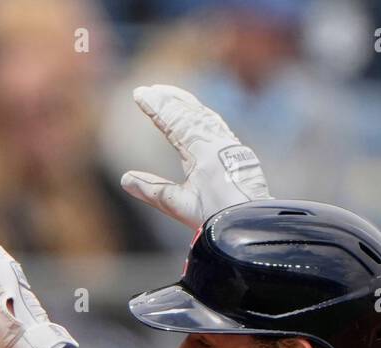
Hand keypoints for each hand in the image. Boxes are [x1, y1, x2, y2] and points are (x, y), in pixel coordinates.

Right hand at [120, 84, 270, 229]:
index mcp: (203, 152)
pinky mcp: (239, 154)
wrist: (254, 224)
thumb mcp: (181, 206)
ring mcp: (231, 146)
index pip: (174, 122)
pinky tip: (200, 117)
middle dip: (169, 99)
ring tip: (171, 97)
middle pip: (191, 113)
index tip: (140, 93)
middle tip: (152, 90)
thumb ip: (153, 190)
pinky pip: (218, 126)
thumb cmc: (219, 217)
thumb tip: (126, 179)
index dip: (155, 107)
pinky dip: (203, 116)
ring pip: (206, 117)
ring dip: (187, 105)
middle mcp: (218, 143)